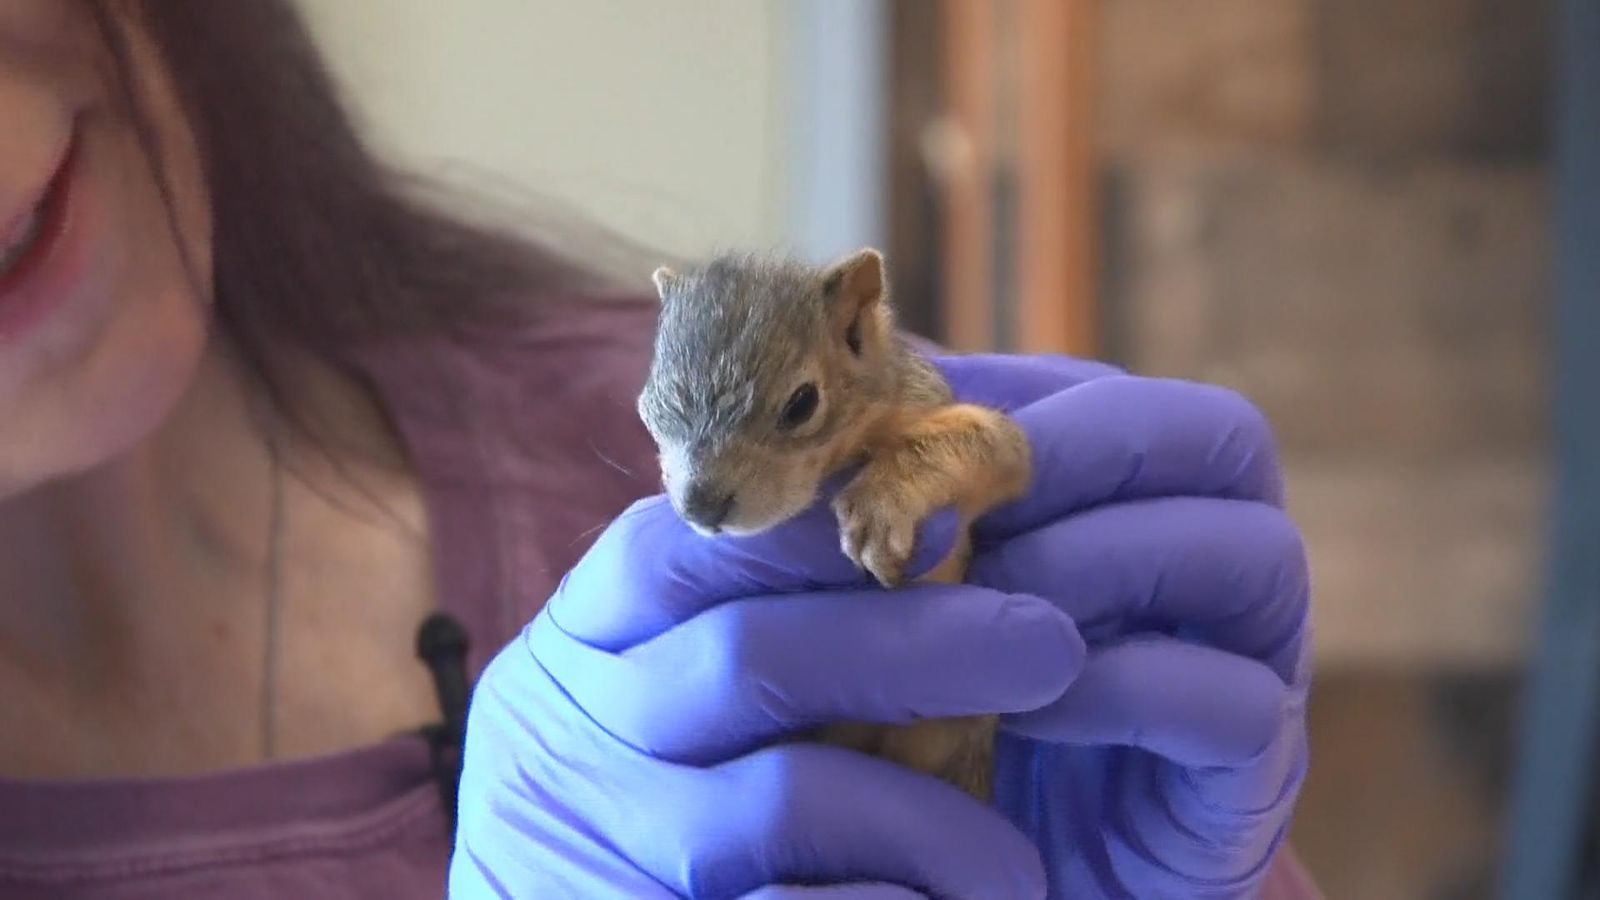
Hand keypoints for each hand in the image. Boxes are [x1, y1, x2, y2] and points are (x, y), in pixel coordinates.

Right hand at [448, 471, 1089, 897]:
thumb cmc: (643, 812)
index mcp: (578, 649)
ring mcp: (592, 844)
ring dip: (930, 822)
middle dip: (915, 645)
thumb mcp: (654, 705)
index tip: (953, 523)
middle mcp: (566, 737)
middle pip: (748, 657)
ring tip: (1016, 866)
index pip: (680, 552)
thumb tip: (929, 536)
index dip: (816, 536)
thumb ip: (744, 630)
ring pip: (787, 798)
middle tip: (1049, 645)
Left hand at [932, 353, 1310, 898]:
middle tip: (965, 508)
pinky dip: (1122, 688)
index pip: (1126, 392)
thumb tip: (856, 417)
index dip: (1027, 401)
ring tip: (990, 604)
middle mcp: (1220, 554)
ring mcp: (1255, 656)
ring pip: (1254, 553)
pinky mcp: (1256, 769)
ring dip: (1102, 563)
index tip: (919, 440)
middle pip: (1222, 439)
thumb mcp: (913, 591)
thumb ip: (907, 502)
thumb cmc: (942, 706)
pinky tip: (1023, 710)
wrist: (985, 864)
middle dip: (1080, 456)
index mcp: (1142, 491)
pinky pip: (1236, 700)